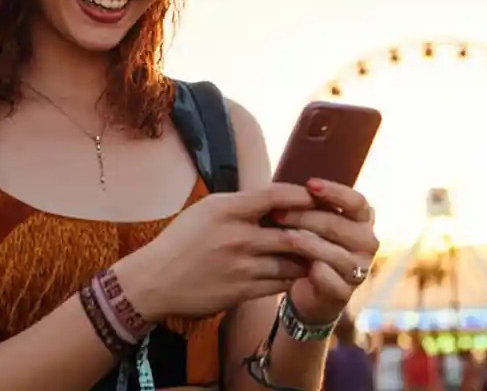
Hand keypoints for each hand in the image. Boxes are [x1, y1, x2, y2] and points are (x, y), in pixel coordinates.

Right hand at [113, 183, 317, 319]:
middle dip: (315, 230)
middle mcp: (237, 236)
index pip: (276, 196)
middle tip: (332, 228)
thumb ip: (241, 204)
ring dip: (309, 257)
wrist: (155, 281)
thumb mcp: (206, 210)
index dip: (302, 195)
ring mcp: (242, 266)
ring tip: (323, 252)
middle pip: (292, 230)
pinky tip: (302, 272)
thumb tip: (275, 197)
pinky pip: (280, 282)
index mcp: (227, 209)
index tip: (318, 196)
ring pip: (291, 260)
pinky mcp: (243, 291)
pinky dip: (294, 277)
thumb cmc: (181, 241)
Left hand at [272, 178, 378, 323]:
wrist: (308, 289)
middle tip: (277, 214)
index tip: (310, 184)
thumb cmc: (310, 245)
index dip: (334, 192)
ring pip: (333, 252)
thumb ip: (310, 205)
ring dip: (305, 243)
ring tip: (283, 237)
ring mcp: (359, 269)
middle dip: (305, 217)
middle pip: (338, 225)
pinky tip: (296, 265)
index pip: (357, 201)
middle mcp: (367, 242)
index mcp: (363, 220)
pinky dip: (312, 270)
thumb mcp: (312, 221)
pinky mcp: (345, 293)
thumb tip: (287, 186)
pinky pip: (327, 278)